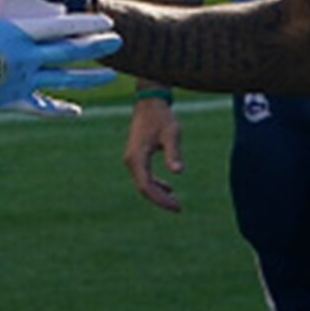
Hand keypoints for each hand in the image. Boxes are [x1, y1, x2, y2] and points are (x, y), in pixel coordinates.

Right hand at [0, 0, 118, 118]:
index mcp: (18, 36)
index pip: (61, 27)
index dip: (85, 23)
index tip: (107, 21)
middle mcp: (25, 60)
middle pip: (69, 53)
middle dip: (96, 47)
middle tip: (119, 43)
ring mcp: (19, 83)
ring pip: (62, 81)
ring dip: (88, 78)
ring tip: (109, 77)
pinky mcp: (9, 101)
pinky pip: (40, 107)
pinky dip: (58, 109)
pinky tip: (75, 111)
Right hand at [123, 94, 184, 211]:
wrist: (150, 103)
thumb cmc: (161, 117)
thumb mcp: (171, 134)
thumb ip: (173, 153)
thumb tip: (178, 171)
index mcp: (137, 158)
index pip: (146, 186)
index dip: (160, 200)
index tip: (176, 207)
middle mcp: (131, 160)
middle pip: (144, 188)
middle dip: (160, 200)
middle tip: (178, 208)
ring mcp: (132, 159)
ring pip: (143, 184)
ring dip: (158, 194)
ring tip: (175, 202)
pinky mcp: (136, 156)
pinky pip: (144, 176)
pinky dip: (155, 184)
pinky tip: (169, 188)